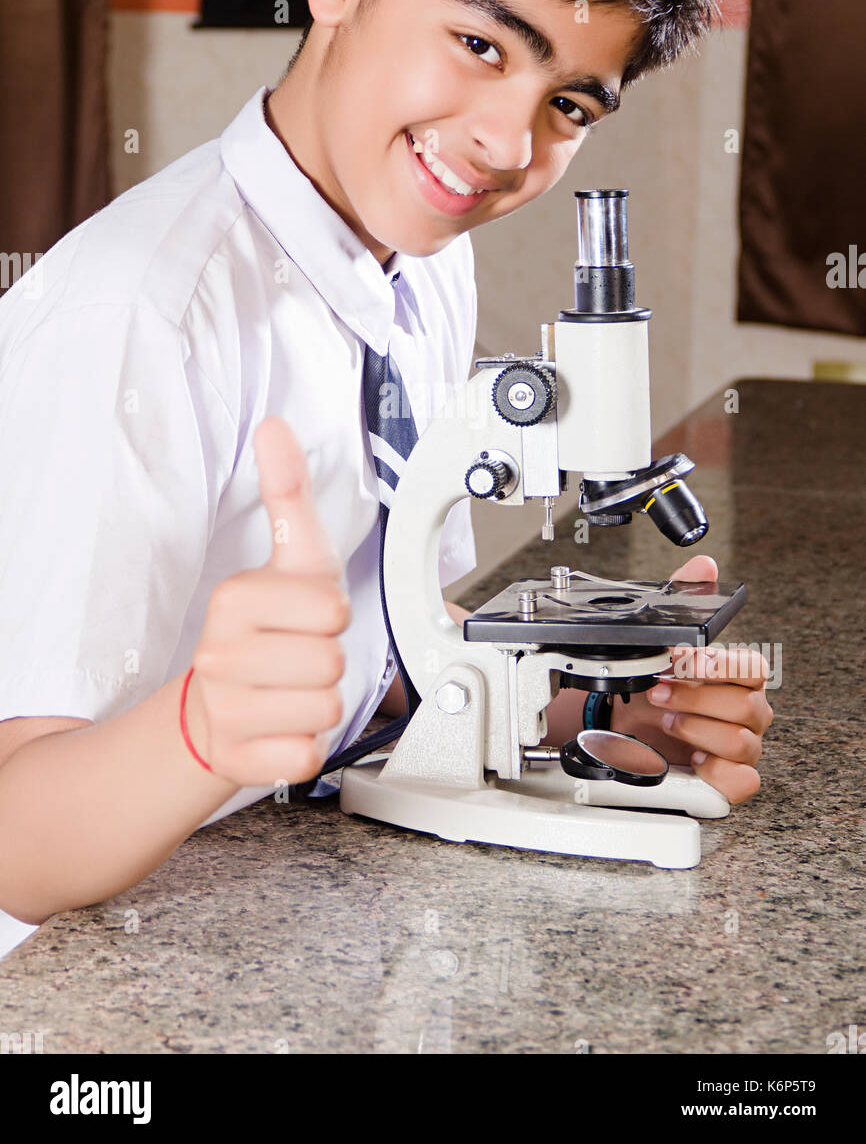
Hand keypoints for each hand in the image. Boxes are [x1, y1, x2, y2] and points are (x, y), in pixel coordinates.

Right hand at [185, 417, 349, 785]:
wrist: (214, 707)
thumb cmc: (265, 629)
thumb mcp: (289, 558)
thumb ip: (287, 492)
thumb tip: (275, 428)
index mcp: (234, 599)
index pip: (332, 610)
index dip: (332, 616)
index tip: (305, 617)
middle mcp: (220, 655)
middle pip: (332, 662)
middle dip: (328, 661)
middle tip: (297, 656)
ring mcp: (225, 709)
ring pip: (326, 708)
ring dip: (320, 702)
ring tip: (290, 690)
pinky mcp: (238, 759)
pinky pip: (308, 753)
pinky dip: (306, 745)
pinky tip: (282, 725)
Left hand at [611, 554, 772, 803]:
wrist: (631, 726)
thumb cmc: (658, 684)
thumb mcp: (664, 639)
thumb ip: (684, 595)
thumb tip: (704, 564)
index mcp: (740, 676)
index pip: (752, 667)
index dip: (718, 665)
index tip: (681, 661)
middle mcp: (748, 712)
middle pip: (745, 706)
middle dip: (694, 697)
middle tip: (659, 692)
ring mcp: (743, 747)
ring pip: (741, 742)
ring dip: (695, 729)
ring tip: (666, 720)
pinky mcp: (729, 779)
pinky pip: (741, 781)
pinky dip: (713, 770)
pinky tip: (689, 757)